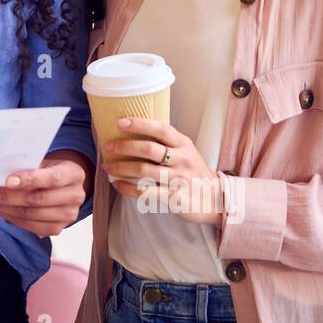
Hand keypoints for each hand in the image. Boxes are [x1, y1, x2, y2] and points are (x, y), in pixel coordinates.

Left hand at [0, 151, 91, 237]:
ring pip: (29, 215)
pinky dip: (9, 217)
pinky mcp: (56, 229)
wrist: (65, 185)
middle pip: (36, 200)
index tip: (7, 180)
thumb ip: (27, 166)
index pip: (52, 178)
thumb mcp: (44, 162)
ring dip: (1, 209)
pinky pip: (28, 226)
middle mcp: (74, 196)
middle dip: (5, 197)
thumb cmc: (48, 169)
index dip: (30, 179)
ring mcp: (67, 216)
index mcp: (74, 174)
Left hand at [101, 117, 222, 225]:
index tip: (120, 122)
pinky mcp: (174, 197)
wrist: (215, 200)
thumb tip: (136, 132)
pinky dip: (127, 188)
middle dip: (124, 146)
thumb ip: (167, 143)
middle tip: (107, 146)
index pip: (161, 129)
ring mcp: (178, 179)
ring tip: (107, 167)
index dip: (140, 124)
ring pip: (144, 170)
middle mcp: (182, 160)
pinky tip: (117, 185)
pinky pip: (145, 192)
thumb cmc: (194, 172)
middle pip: (149, 149)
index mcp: (184, 144)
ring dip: (121, 168)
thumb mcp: (187, 152)